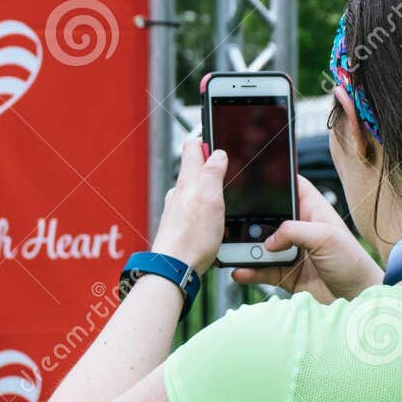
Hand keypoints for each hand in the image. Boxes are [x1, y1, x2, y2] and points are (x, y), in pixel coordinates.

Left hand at [151, 135, 227, 268]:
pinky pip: (195, 211)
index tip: (217, 132)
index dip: (205, 138)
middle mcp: (179, 193)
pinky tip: (214, 220)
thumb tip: (217, 152)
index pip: (192, 147)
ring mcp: (177, 210)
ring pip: (195, 191)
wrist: (174, 269)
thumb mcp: (210, 200)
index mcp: (187, 181)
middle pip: (194, 169)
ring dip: (209, 189)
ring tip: (226, 196)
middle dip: (210, 165)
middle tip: (228, 166)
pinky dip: (205, 209)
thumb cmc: (192, 238)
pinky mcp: (179, 227)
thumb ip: (212, 173)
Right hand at [230, 175, 380, 302]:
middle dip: (249, 218)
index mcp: (313, 211)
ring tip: (230, 248)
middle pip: (268, 217)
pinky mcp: (285, 274)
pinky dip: (249, 270)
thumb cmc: (352, 263)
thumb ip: (293, 231)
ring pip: (261, 245)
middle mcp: (300, 229)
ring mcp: (291, 252)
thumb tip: (267, 241)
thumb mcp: (325, 237)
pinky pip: (261, 270)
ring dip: (245, 248)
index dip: (275, 180)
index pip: (292, 187)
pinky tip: (239, 271)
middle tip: (231, 219)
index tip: (251, 177)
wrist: (358, 300)